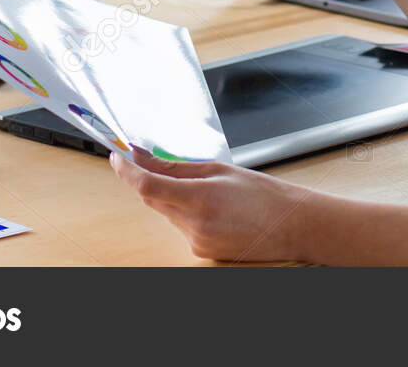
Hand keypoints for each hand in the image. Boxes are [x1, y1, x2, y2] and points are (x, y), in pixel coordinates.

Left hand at [110, 148, 304, 262]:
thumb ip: (178, 167)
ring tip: (206, 189)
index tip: (116, 157)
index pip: (148, 186)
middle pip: (154, 199)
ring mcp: (196, 241)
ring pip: (168, 212)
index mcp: (201, 198)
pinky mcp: (200, 251)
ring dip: (173, 197)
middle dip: (148, 180)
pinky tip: (213, 208)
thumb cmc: (263, 195)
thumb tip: (147, 158)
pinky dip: (187, 212)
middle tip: (146, 159)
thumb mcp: (221, 171)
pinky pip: (182, 226)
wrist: (291, 226)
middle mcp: (195, 224)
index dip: (127, 171)